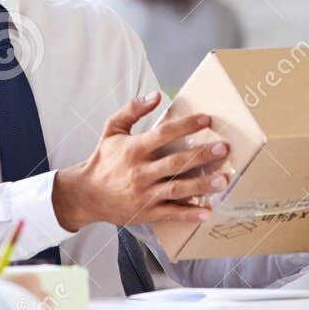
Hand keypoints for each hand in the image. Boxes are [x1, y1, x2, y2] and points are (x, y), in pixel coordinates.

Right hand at [52, 92, 229, 231]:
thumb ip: (132, 109)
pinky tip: (207, 212)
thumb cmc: (103, 159)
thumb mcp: (112, 130)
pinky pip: (171, 213)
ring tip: (223, 181)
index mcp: (134, 149)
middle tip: (222, 149)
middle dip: (200, 155)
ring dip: (201, 185)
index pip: (164, 134)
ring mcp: (144, 193)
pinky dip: (190, 214)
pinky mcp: (146, 211)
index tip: (206, 120)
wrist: (86, 194)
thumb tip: (156, 95)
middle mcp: (140, 171)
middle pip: (175, 162)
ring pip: (177, 188)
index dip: (186, 126)